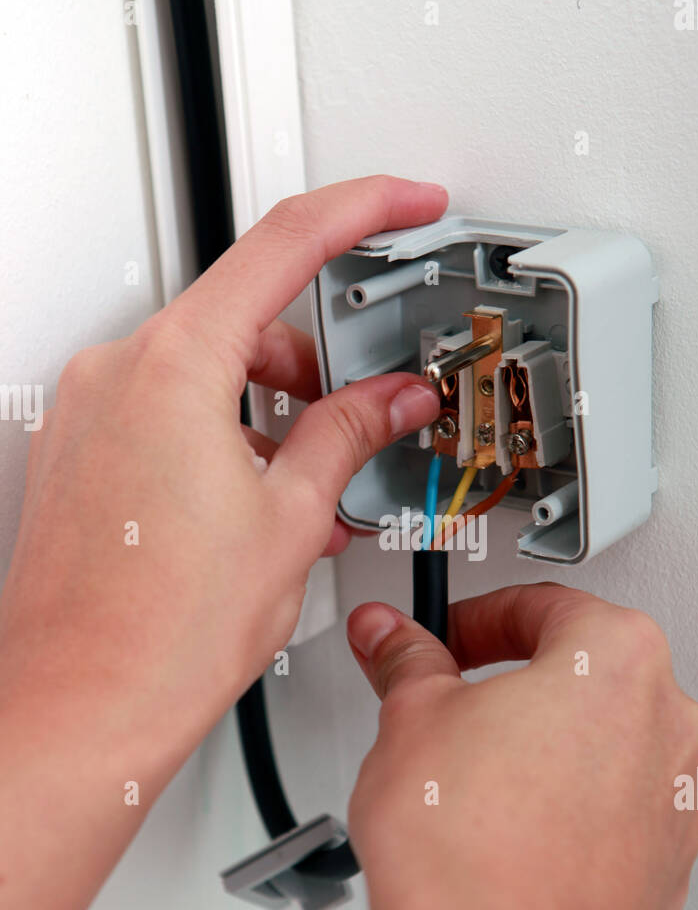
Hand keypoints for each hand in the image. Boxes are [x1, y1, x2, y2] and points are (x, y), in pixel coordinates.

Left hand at [0, 176, 445, 791]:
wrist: (83, 709)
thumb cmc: (162, 636)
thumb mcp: (290, 519)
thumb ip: (350, 435)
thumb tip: (391, 400)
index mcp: (174, 368)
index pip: (285, 242)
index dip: (363, 209)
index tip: (406, 200)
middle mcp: (116, 375)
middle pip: (243, 315)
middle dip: (318, 356)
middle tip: (373, 405)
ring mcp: (89, 414)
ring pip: (205, 368)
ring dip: (270, 405)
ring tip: (314, 482)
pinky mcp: (79, 454)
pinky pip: (165, 411)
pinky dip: (222, 434)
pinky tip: (260, 498)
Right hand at [348, 582, 697, 909]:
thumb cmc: (464, 845)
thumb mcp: (411, 716)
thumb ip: (407, 660)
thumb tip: (392, 637)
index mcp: (620, 657)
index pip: (546, 606)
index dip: (480, 619)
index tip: (447, 640)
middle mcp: (670, 724)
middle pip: (590, 676)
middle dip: (521, 687)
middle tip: (456, 708)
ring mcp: (678, 804)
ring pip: (608, 751)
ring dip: (551, 754)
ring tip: (479, 783)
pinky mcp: (666, 873)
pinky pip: (619, 820)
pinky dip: (574, 818)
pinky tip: (513, 837)